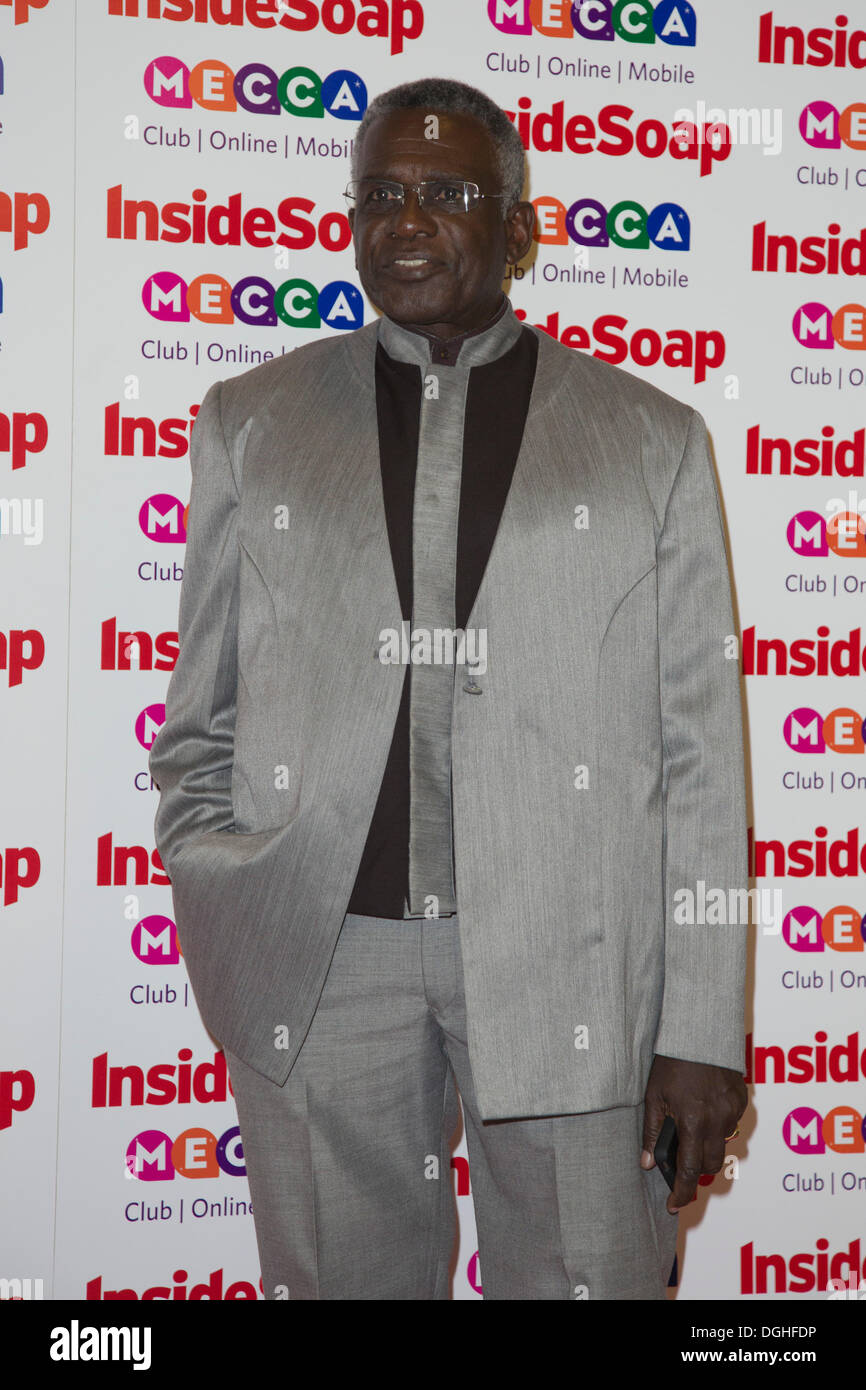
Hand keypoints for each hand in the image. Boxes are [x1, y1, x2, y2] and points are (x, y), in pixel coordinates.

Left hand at [640, 1053, 746, 1214]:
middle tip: (680, 1164)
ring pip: (723, 1145)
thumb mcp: (654, 1095)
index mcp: (693, 1121)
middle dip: (695, 1170)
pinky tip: (705, 1112)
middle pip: (710, 1165)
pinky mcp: (741, 1098)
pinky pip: (732, 1124)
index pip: (689, 1171)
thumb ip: (652, 1132)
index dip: (681, 1193)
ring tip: (691, 1132)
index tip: (673, 1205)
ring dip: (708, 1148)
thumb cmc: (671, 1060)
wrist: (697, 1030)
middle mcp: (717, 1120)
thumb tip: (647, 1163)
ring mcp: (732, 1109)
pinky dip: (719, 1126)